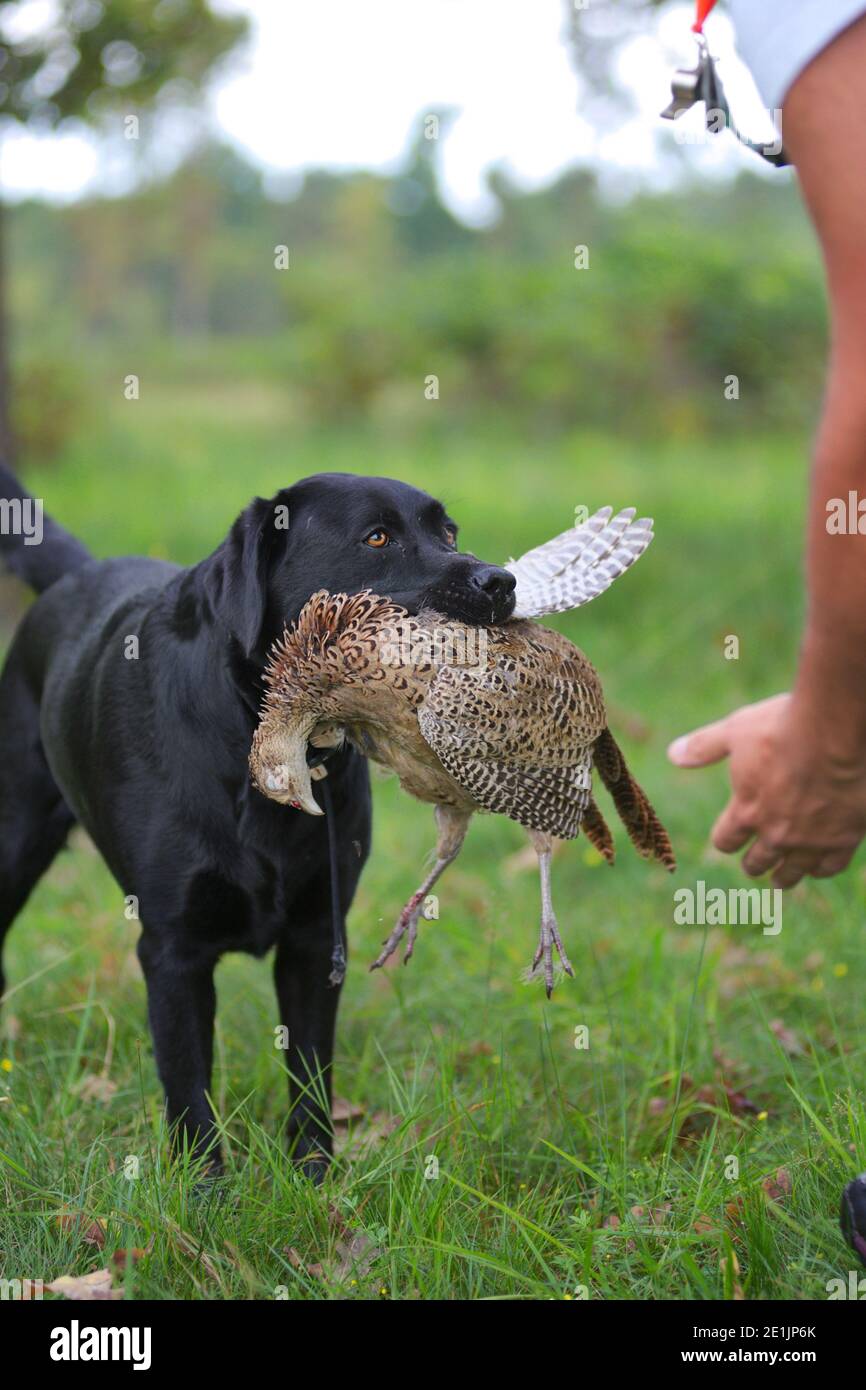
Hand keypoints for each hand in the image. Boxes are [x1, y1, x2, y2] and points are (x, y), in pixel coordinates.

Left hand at [667, 693, 865, 887]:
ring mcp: (810, 840)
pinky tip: (818, 867)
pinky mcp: (843, 838)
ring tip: (781, 881)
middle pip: (758, 862)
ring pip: (793, 871)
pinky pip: (829, 866)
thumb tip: (672, 754)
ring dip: (784, 876)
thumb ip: (705, 747)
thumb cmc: (781, 729)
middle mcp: (775, 834)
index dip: (726, 840)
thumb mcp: (735, 732)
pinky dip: (821, 868)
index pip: (726, 841)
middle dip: (754, 864)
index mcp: (745, 812)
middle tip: (754, 867)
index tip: (728, 840)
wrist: (834, 733)